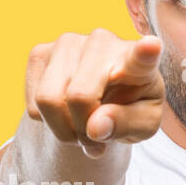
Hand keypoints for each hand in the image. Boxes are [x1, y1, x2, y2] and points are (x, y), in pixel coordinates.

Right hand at [25, 30, 163, 158]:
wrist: (102, 98)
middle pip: (79, 97)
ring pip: (48, 100)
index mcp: (139, 62)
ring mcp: (68, 42)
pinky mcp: (40, 51)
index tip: (151, 47)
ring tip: (81, 130)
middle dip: (82, 132)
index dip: (146, 53)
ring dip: (63, 130)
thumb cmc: (130, 109)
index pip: (142, 57)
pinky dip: (47, 122)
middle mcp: (103, 42)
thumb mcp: (142, 127)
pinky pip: (33, 104)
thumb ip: (125, 126)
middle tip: (95, 142)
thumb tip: (94, 128)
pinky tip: (65, 114)